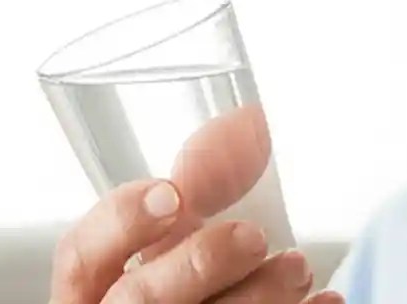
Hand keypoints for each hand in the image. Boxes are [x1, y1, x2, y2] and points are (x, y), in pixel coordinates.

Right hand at [49, 178, 341, 302]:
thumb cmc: (191, 287)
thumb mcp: (181, 241)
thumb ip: (201, 189)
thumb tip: (247, 120)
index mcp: (93, 289)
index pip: (80, 255)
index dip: (120, 222)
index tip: (173, 194)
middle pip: (138, 302)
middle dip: (199, 264)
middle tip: (252, 236)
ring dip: (258, 297)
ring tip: (299, 268)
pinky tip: (326, 300)